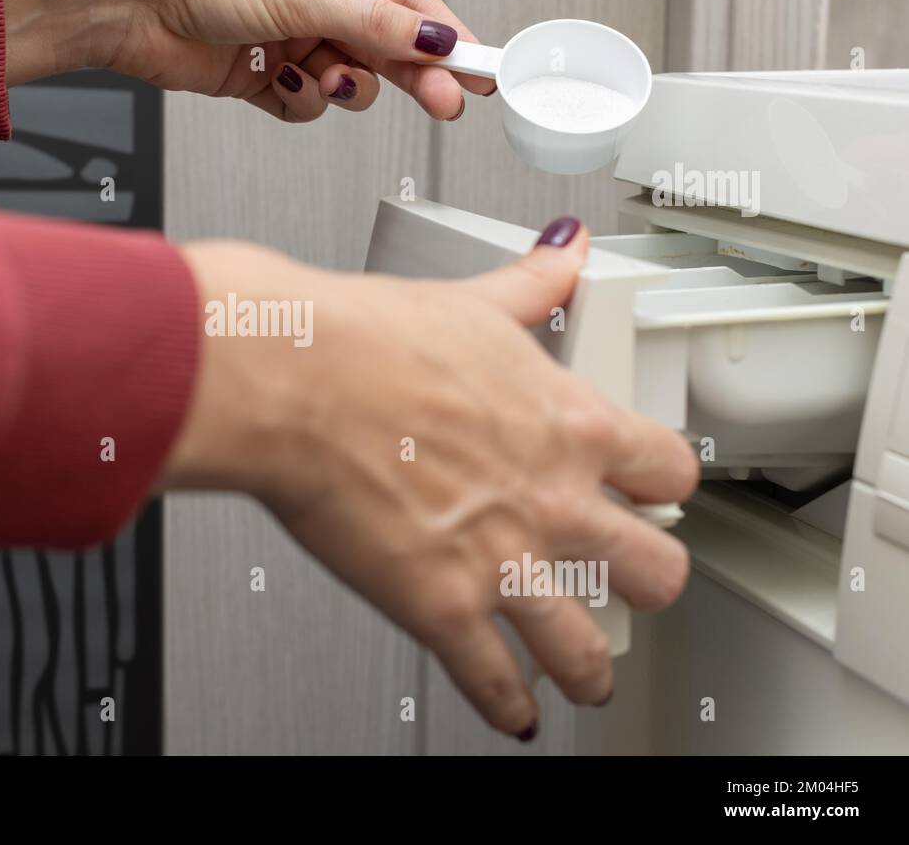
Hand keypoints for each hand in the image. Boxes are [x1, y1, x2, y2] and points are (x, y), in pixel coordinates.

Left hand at [0, 0, 493, 121]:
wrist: (129, 4)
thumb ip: (374, 23)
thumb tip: (431, 36)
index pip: (410, 3)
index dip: (449, 38)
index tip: (483, 68)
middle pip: (387, 48)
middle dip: (411, 76)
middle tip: (445, 104)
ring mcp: (290, 40)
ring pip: (347, 82)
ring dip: (337, 87)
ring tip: (316, 75)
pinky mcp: (262, 77)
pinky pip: (305, 103)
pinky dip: (296, 100)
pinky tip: (274, 81)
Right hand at [160, 223, 699, 737]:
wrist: (296, 379)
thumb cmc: (367, 342)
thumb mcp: (471, 304)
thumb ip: (530, 288)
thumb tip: (563, 251)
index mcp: (568, 424)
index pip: (668, 469)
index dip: (668, 486)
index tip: (657, 490)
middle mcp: (552, 500)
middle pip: (657, 570)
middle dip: (650, 580)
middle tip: (634, 580)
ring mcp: (504, 561)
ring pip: (588, 646)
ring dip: (591, 666)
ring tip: (587, 674)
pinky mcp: (443, 607)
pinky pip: (495, 682)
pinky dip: (505, 705)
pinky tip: (512, 712)